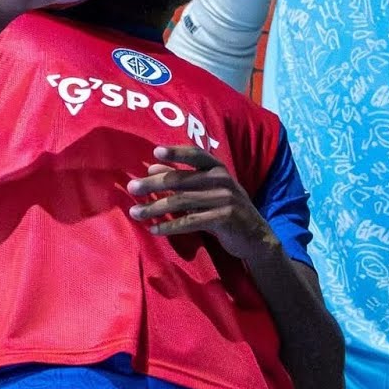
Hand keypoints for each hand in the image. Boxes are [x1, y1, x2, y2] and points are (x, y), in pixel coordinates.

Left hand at [127, 145, 278, 261]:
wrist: (256, 237)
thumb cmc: (225, 209)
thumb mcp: (206, 190)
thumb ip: (182, 178)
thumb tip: (152, 167)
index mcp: (218, 168)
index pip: (196, 155)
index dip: (177, 152)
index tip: (156, 151)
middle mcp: (222, 180)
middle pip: (181, 180)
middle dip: (154, 184)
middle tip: (132, 188)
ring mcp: (224, 199)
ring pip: (182, 201)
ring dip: (155, 208)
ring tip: (135, 213)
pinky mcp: (224, 218)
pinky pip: (191, 221)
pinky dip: (170, 225)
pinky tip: (155, 229)